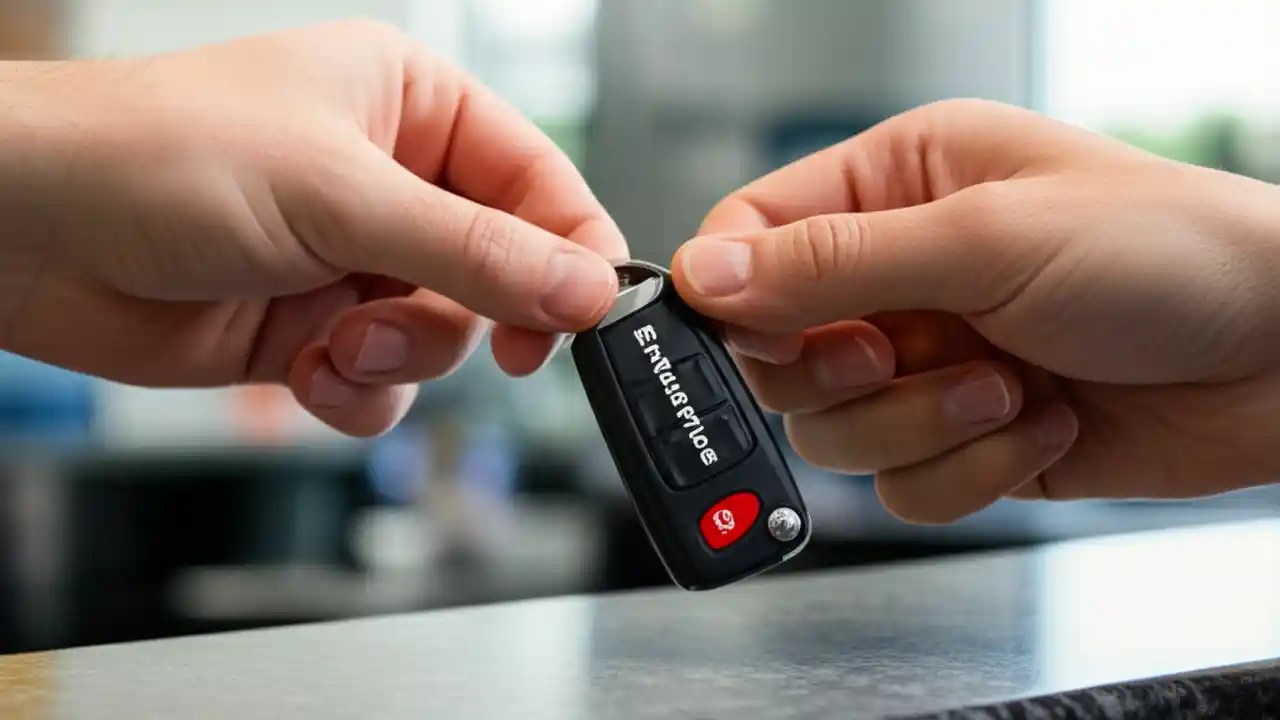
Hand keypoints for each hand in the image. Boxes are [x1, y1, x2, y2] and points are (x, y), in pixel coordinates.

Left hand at [0, 19, 623, 435]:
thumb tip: (586, 289)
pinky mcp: (315, 330)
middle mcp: (393, 184)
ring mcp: (354, 261)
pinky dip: (357, 391)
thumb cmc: (157, 156)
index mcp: (413, 108)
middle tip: (477, 342)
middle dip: (473, 314)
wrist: (28, 233)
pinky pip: (385, 383)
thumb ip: (475, 251)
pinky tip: (306, 370)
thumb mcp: (340, 194)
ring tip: (337, 341)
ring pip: (445, 336)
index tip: (587, 314)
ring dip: (401, 354)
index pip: (538, 182)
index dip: (571, 250)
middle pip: (501, 271)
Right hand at [672, 99, 1279, 522]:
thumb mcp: (987, 239)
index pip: (753, 235)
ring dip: (922, 424)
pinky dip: (968, 469)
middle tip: (907, 352)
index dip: (736, 297)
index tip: (759, 337)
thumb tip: (707, 275)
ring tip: (1007, 388)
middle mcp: (901, 272)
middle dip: (847, 375)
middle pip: (779, 353)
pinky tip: (1039, 425)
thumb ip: (834, 262)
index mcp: (896, 184)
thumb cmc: (1171, 255)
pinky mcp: (963, 435)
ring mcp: (930, 359)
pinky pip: (902, 484)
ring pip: (838, 430)